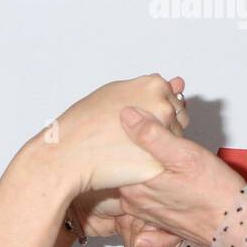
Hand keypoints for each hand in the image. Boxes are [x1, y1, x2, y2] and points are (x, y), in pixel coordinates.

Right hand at [44, 75, 189, 200]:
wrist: (67, 154)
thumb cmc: (86, 123)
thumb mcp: (118, 93)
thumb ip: (150, 89)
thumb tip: (178, 83)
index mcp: (154, 84)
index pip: (172, 97)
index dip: (153, 110)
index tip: (137, 117)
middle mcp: (164, 106)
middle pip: (177, 118)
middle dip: (161, 126)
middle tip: (130, 134)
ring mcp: (165, 133)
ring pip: (174, 142)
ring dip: (158, 146)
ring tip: (127, 147)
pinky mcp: (161, 160)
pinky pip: (165, 163)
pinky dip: (153, 163)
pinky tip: (131, 161)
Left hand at [114, 106, 246, 246]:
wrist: (235, 225)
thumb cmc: (214, 192)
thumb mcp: (184, 155)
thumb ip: (152, 135)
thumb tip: (127, 114)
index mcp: (134, 186)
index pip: (113, 154)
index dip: (121, 133)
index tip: (131, 115)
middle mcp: (134, 201)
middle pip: (123, 166)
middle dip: (133, 146)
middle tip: (149, 123)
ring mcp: (144, 210)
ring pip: (136, 176)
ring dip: (145, 160)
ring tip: (162, 141)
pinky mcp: (157, 214)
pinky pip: (147, 189)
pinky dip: (154, 174)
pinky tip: (170, 164)